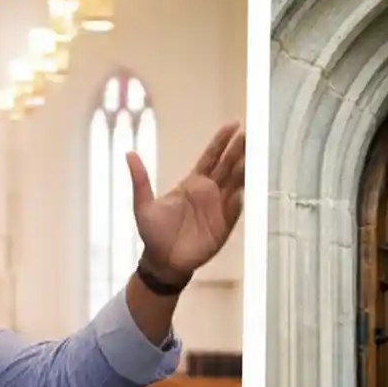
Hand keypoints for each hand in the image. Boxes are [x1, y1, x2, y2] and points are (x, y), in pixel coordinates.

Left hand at [128, 122, 244, 283]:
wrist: (162, 262)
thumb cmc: (153, 234)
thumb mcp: (142, 205)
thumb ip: (140, 180)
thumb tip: (129, 153)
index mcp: (192, 183)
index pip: (211, 157)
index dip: (222, 141)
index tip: (234, 124)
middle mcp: (209, 192)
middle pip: (229, 166)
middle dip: (240, 149)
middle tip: (252, 132)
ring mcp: (219, 208)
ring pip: (236, 184)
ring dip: (247, 170)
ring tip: (258, 154)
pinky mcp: (224, 225)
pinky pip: (235, 209)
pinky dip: (241, 199)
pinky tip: (248, 188)